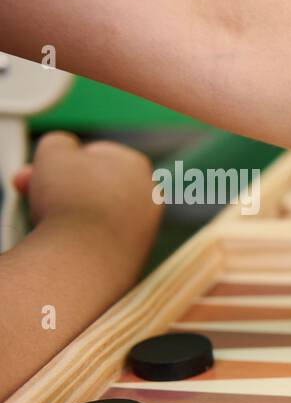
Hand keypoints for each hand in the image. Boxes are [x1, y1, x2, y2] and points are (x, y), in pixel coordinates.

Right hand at [14, 131, 160, 255]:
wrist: (84, 258)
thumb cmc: (70, 199)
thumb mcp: (54, 152)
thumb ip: (60, 144)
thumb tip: (66, 154)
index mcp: (136, 166)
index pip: (94, 154)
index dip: (63, 161)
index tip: (45, 171)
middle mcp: (149, 197)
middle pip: (95, 184)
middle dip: (61, 186)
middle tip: (30, 190)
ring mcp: (144, 230)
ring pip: (96, 213)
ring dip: (70, 211)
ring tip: (51, 218)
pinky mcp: (132, 257)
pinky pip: (98, 240)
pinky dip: (82, 238)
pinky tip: (68, 243)